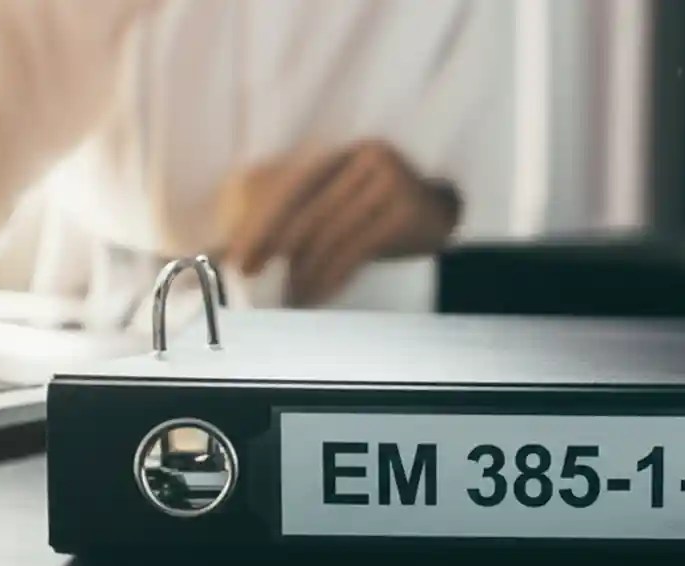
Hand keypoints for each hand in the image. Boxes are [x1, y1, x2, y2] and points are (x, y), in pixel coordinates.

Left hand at [219, 140, 460, 306]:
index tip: (239, 251)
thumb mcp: (347, 198)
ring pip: (330, 234)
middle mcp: (368, 159)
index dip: (263, 219)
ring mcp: (390, 184)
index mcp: (346, 151)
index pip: (295, 185)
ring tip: (289, 296)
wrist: (444, 215)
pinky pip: (353, 252)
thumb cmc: (383, 211)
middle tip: (249, 274)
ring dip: (304, 271)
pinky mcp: (403, 214)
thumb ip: (309, 209)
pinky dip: (330, 278)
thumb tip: (250, 239)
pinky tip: (315, 295)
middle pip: (309, 209)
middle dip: (274, 245)